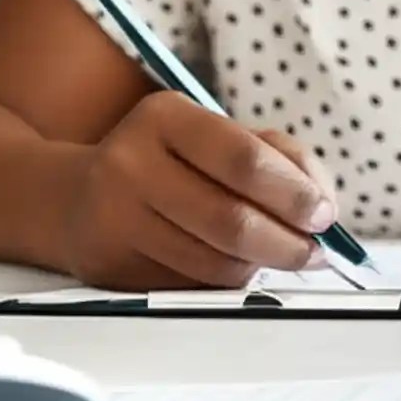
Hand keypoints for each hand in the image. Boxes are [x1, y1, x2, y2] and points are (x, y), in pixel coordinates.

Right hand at [60, 91, 336, 289]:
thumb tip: (324, 206)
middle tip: (317, 252)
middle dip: (288, 243)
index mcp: (166, 117)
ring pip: (214, 260)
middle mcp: (131, 162)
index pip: (244, 159)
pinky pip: (191, 284)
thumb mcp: (219, 137)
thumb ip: (281, 158)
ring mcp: (115, 216)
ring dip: (261, 265)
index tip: (325, 215)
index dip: (293, 193)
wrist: (75, 198)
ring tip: (279, 255)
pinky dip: (226, 279)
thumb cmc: (171, 164)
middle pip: (231, 219)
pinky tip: (233, 264)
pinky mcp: (111, 263)